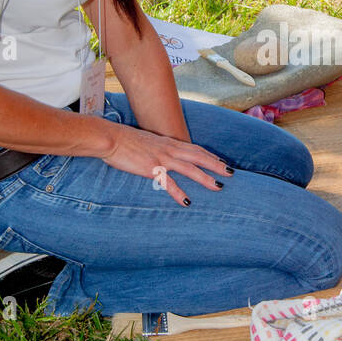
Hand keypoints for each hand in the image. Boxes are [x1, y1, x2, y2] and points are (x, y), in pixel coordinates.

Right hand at [101, 124, 232, 206]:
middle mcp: (169, 149)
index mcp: (168, 143)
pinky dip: (179, 193)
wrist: (111, 138)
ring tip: (218, 187)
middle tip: (231, 173)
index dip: (210, 155)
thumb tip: (162, 155)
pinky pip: (168, 183)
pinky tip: (187, 202)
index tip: (221, 161)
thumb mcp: (147, 141)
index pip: (195, 148)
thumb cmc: (125, 141)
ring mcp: (161, 159)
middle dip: (216, 164)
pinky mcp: (151, 169)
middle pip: (199, 156)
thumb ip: (158, 148)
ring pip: (190, 168)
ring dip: (205, 178)